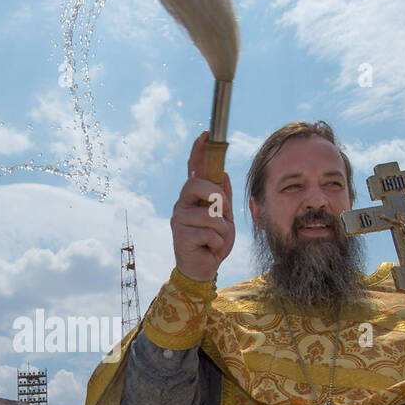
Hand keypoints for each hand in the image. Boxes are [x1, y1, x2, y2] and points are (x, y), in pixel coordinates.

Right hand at [172, 131, 234, 282]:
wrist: (204, 269)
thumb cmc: (214, 242)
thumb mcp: (225, 218)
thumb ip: (224, 199)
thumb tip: (223, 174)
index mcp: (194, 197)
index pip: (193, 169)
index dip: (198, 151)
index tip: (206, 134)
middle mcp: (182, 204)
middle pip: (197, 184)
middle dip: (216, 197)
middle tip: (222, 212)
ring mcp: (179, 219)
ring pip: (210, 214)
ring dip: (222, 230)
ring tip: (215, 240)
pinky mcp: (181, 235)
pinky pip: (211, 232)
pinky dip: (217, 243)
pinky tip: (209, 248)